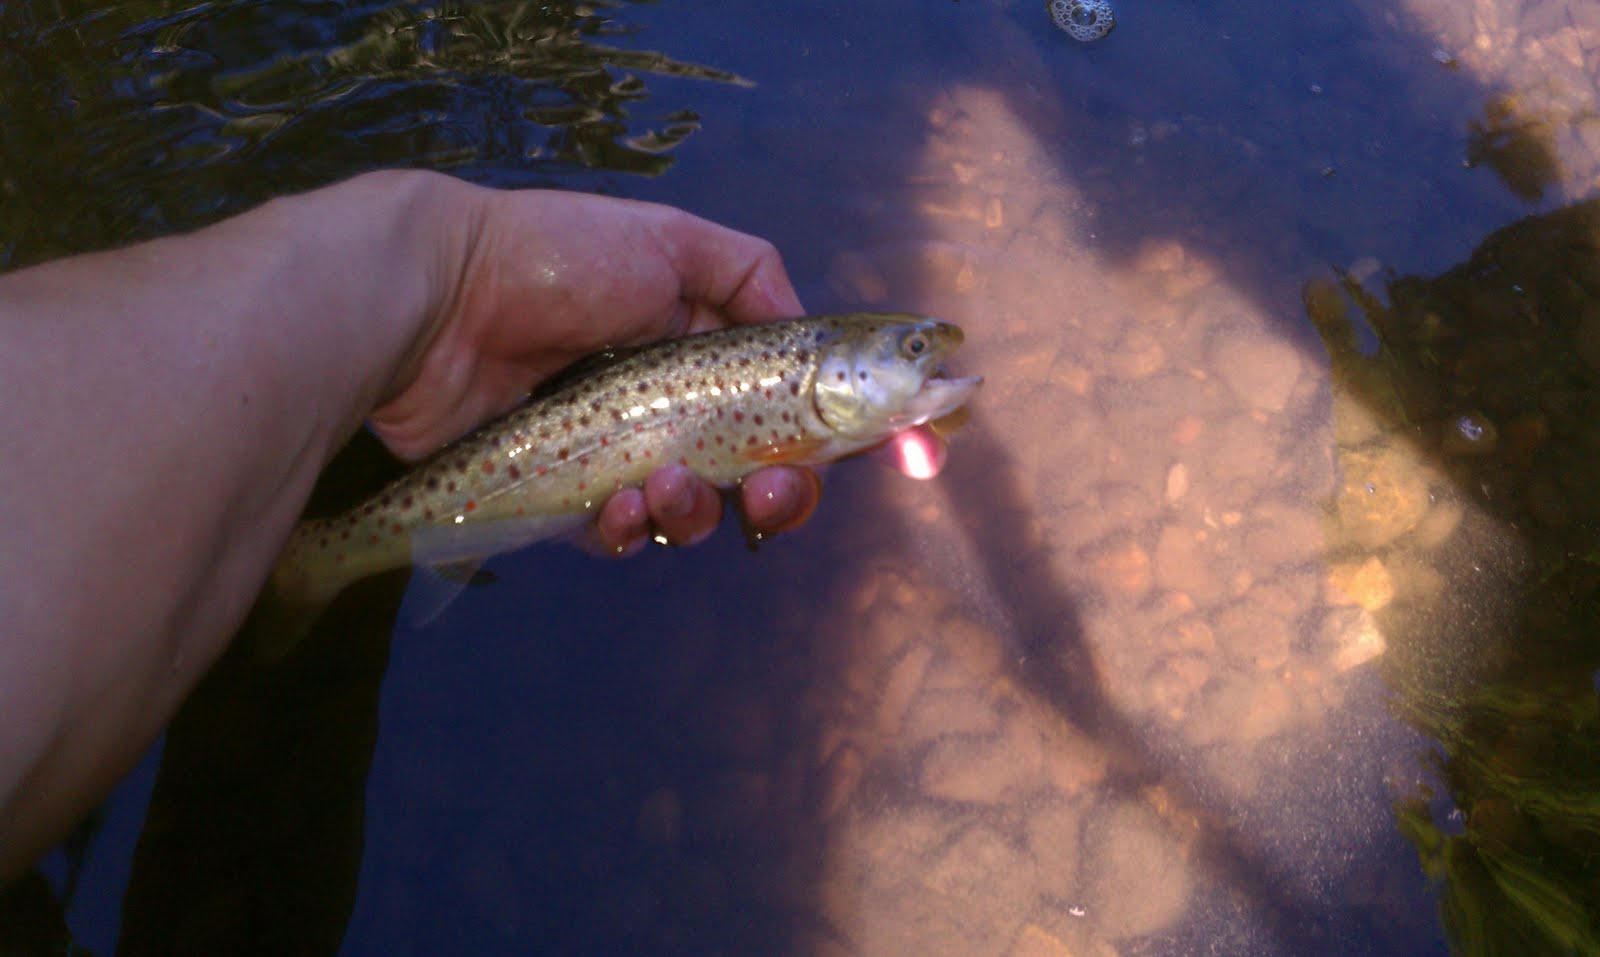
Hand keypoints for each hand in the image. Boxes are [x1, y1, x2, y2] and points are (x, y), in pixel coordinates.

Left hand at [365, 180, 823, 553]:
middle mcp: (672, 405)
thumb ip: (751, 274)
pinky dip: (628, 528)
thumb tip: (808, 334)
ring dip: (697, 512)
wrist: (441, 300)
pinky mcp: (565, 495)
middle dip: (784, 492)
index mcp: (704, 348)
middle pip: (759, 473)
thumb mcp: (669, 238)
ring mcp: (620, 453)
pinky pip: (619, 535)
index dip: (846, 433)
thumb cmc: (556, 259)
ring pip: (693, 513)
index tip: (907, 460)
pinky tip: (616, 504)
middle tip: (771, 492)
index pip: (793, 401)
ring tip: (667, 485)